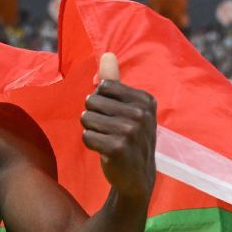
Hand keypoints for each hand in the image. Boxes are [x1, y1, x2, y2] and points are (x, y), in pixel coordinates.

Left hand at [81, 53, 156, 200]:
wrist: (137, 177)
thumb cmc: (128, 138)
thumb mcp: (126, 108)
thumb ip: (114, 82)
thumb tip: (107, 54)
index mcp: (145, 100)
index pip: (104, 87)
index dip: (100, 102)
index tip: (114, 117)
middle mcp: (141, 113)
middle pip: (92, 100)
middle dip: (93, 116)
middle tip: (109, 131)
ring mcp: (132, 131)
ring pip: (86, 117)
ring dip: (91, 130)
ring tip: (107, 140)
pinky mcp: (119, 148)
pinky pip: (87, 136)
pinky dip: (91, 144)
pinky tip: (105, 151)